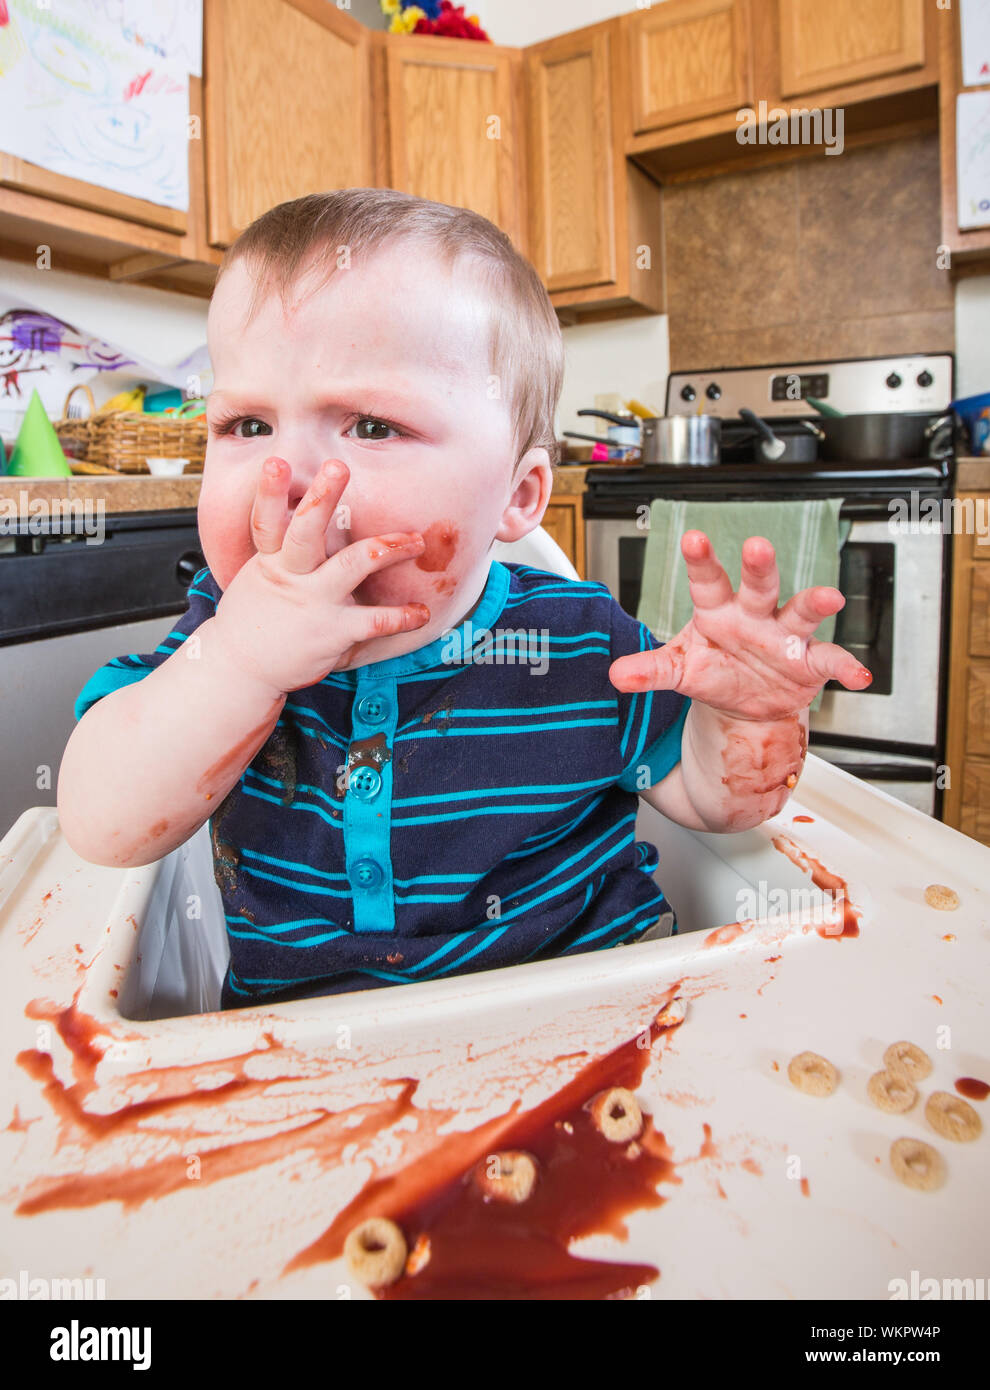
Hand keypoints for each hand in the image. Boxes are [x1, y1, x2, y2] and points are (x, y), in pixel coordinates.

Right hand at [211, 457, 429, 693]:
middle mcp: (290, 576)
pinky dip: (402, 617)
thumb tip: (297, 516)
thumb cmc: (253, 618)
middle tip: (339, 467)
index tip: (276, 462)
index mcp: (270, 561)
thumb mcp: (256, 577)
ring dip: (389, 547)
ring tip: (416, 540)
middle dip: (322, 497)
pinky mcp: (333, 631)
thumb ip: (278, 549)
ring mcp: (313, 602)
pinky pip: (375, 620)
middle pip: (305, 530)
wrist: (241, 668)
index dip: (268, 491)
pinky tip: (422, 612)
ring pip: (352, 565)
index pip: (266, 519)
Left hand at [609, 531, 871, 719]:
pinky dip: (847, 666)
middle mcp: (755, 614)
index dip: (702, 561)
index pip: (707, 581)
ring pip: (800, 612)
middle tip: (756, 546)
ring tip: (829, 598)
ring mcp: (785, 636)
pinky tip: (859, 673)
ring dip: (815, 603)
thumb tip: (616, 674)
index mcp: (718, 610)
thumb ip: (651, 670)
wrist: (745, 703)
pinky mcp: (810, 662)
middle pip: (758, 584)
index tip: (694, 539)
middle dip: (758, 566)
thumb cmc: (713, 670)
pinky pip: (831, 660)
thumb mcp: (679, 670)